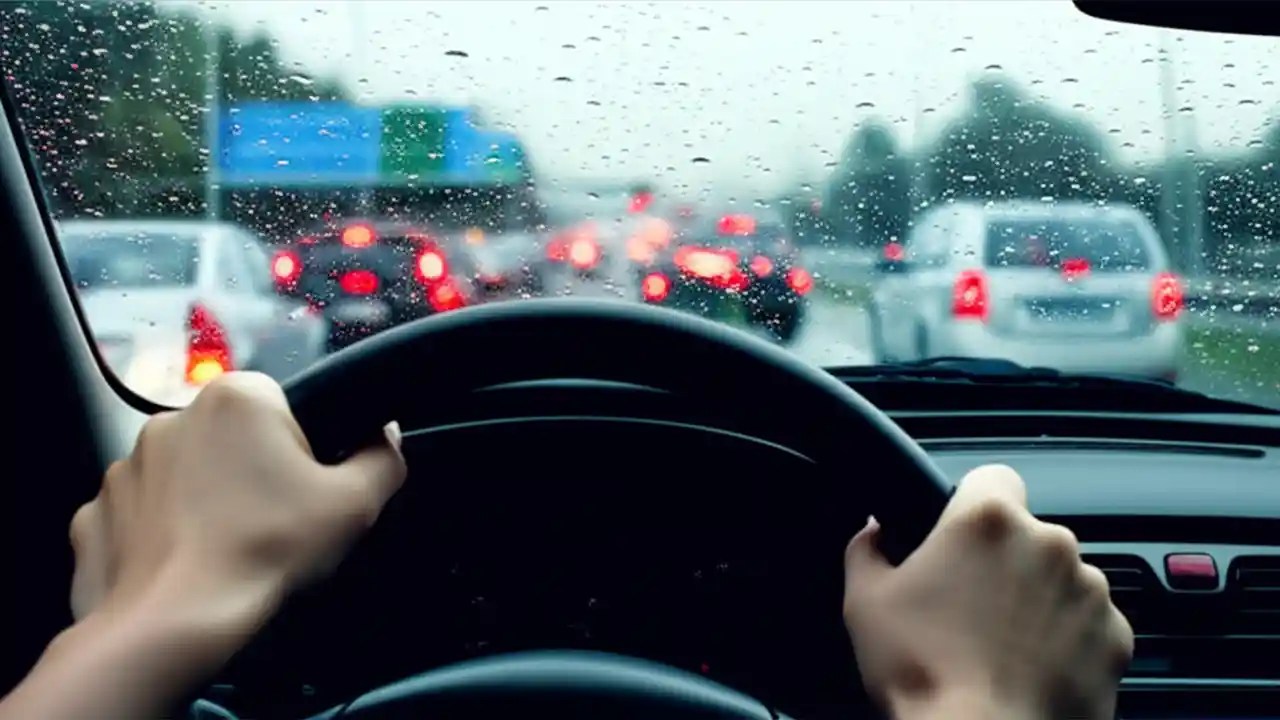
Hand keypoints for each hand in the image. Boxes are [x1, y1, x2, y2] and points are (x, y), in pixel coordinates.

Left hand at [68, 371, 405, 645]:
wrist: (174, 624)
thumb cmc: (266, 551)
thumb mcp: (355, 505)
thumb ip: (383, 459)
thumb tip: (385, 439)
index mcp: (238, 397)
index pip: (285, 406)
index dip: (305, 451)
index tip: (307, 493)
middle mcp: (172, 418)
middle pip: (232, 440)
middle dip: (252, 475)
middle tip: (274, 525)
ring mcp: (125, 466)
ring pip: (184, 477)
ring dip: (206, 503)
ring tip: (230, 550)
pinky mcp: (96, 514)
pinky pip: (142, 517)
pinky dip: (164, 537)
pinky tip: (189, 566)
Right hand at [843, 464, 1132, 719]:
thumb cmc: (921, 672)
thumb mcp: (865, 601)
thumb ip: (868, 547)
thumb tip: (875, 531)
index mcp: (988, 520)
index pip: (992, 477)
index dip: (972, 504)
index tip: (958, 538)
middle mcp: (1050, 543)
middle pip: (1027, 533)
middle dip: (1004, 561)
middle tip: (968, 606)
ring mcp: (1091, 591)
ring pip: (1061, 578)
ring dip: (1038, 600)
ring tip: (1001, 646)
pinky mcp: (1118, 638)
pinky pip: (1090, 624)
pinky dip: (1068, 640)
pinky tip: (1031, 669)